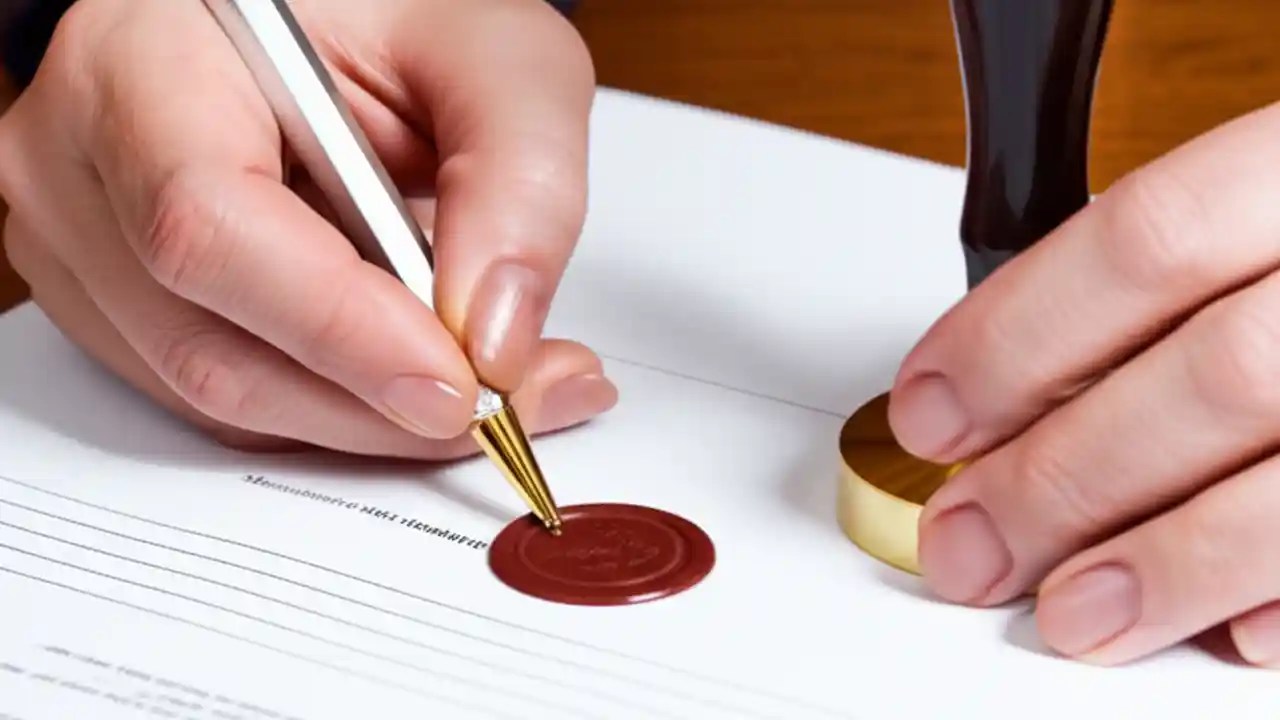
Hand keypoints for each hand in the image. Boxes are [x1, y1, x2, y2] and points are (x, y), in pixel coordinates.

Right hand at [0, 0, 616, 456]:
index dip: (339, 324)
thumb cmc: (387, 18)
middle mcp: (89, 164)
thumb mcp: (493, 54)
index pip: (209, 221)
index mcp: (144, 59)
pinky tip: (420, 377)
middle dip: (381, 400)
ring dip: (373, 419)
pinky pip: (235, 403)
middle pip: (213, 344)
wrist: (331, 33)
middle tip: (515, 399)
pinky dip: (342, 411)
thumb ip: (520, 176)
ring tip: (491, 384)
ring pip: (227, 396)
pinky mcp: (128, 313)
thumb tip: (495, 339)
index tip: (457, 378)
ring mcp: (93, 251)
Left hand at [888, 101, 1279, 666]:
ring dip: (1166, 562)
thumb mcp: (1243, 210)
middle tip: (970, 542)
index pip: (1147, 240)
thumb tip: (993, 400)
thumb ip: (1144, 292)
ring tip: (1072, 610)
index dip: (1016, 335)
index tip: (931, 411)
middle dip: (1065, 476)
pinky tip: (1227, 631)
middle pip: (1216, 375)